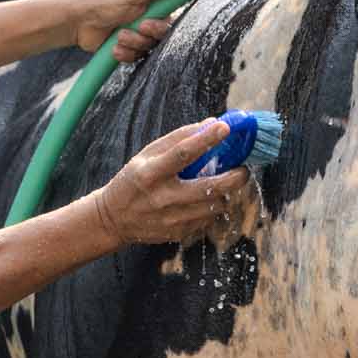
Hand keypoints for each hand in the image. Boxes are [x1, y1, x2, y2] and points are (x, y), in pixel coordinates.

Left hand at [70, 0, 195, 61]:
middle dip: (156, 29)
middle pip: (171, 23)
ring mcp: (141, 25)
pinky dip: (127, 52)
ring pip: (155, 41)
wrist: (75, 24)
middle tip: (142, 26)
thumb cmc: (100, 1)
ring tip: (119, 36)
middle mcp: (151, 6)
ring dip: (137, 42)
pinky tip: (115, 47)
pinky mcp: (132, 43)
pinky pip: (141, 54)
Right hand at [92, 118, 252, 245]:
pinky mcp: (178, 234)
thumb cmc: (134, 180)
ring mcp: (171, 219)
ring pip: (214, 206)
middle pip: (209, 188)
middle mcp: (162, 197)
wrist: (114, 219)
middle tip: (243, 170)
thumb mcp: (147, 155)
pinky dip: (211, 208)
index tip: (225, 127)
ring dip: (224, 194)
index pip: (182, 153)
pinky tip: (203, 202)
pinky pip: (207, 220)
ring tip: (220, 185)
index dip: (206, 139)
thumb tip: (211, 124)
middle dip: (234, 178)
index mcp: (151, 173)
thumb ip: (178, 139)